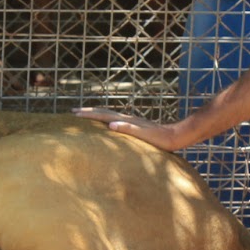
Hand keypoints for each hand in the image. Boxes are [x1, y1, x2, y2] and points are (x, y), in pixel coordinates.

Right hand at [70, 108, 186, 151]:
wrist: (175, 136)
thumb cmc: (160, 138)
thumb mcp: (143, 135)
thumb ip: (127, 128)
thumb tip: (111, 125)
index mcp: (126, 120)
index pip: (102, 115)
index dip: (88, 114)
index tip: (74, 113)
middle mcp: (127, 118)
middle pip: (104, 112)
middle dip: (88, 111)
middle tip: (74, 111)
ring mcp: (131, 121)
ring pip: (109, 114)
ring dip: (96, 114)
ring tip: (86, 114)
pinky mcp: (136, 126)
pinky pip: (115, 120)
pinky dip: (106, 120)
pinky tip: (107, 124)